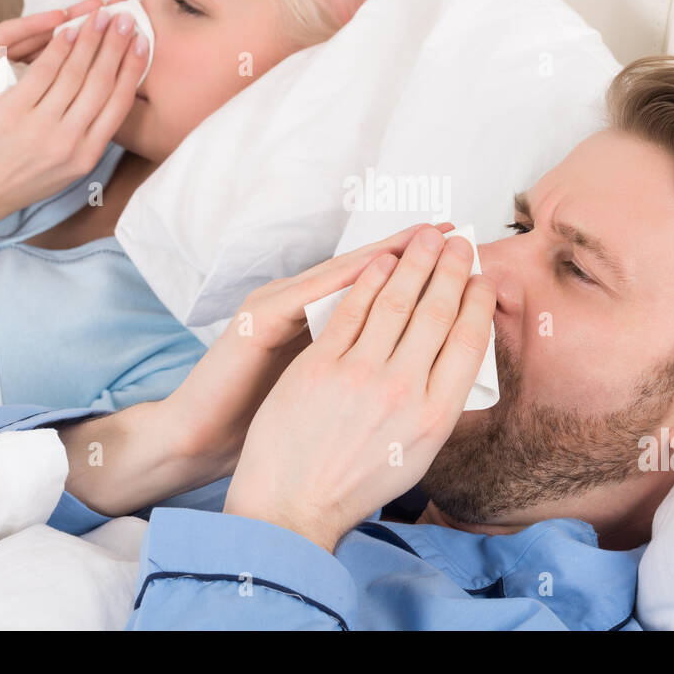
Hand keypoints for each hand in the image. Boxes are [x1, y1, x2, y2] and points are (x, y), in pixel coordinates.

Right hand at [0, 0, 120, 185]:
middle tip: (127, 8)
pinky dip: (32, 27)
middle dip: (96, 29)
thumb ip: (49, 120)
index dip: (103, 52)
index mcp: (23, 89)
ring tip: (102, 6)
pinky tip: (58, 19)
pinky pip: (2, 38)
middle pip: (59, 42)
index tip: (137, 41)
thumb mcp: (21, 138)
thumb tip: (92, 122)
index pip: (71, 65)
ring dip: (71, 17)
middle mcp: (6, 69)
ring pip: (35, 32)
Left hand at [0, 4, 147, 289]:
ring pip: (76, 73)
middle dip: (116, 46)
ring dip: (91, 38)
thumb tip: (96, 115)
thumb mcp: (56, 175)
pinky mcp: (13, 113)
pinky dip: (57, 46)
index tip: (141, 44)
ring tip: (100, 15)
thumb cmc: (5, 189)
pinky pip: (43, 72)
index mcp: (85, 157)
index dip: (132, 70)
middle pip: (102, 84)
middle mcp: (70, 143)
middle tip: (126, 18)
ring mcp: (43, 127)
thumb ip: (78, 146)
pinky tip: (66, 28)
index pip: (118, 105)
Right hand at [56, 222, 453, 518]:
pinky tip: (377, 267)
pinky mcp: (258, 317)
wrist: (204, 439)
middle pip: (368, 268)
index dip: (426, 275)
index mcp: (321, 321)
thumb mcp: (331, 391)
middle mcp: (300, 301)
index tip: (469, 264)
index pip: (383, 289)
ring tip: (425, 237)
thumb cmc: (273, 428)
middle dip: (416, 251)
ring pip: (340, 271)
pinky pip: (307, 292)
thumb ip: (368, 366)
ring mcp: (277, 303)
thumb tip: (429, 364)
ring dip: (386, 252)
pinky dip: (343, 279)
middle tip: (457, 234)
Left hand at [223, 226, 495, 552]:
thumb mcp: (416, 455)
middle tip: (460, 242)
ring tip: (428, 236)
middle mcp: (403, 393)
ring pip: (396, 302)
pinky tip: (381, 259)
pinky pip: (351, 311)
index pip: (468, 342)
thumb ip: (436, 405)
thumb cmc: (354, 485)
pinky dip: (369, 280)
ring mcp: (359, 377)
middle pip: (437, 313)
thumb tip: (456, 355)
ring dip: (415, 261)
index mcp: (435, 417)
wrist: (292, 507)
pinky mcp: (319, 366)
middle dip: (452, 268)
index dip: (479, 302)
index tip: (483, 277)